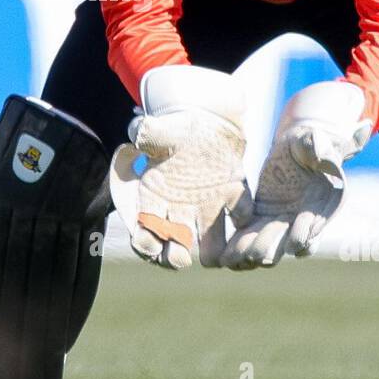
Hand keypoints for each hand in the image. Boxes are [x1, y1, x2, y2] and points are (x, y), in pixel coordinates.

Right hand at [109, 65, 253, 268]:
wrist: (203, 120)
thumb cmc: (174, 128)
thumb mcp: (158, 130)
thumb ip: (146, 134)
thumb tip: (136, 132)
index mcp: (154, 199)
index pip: (144, 235)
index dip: (146, 246)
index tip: (153, 246)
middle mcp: (180, 210)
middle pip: (174, 249)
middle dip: (175, 258)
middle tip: (181, 258)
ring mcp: (207, 206)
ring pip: (209, 242)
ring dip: (212, 251)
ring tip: (217, 257)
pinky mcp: (233, 194)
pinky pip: (240, 212)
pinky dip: (242, 215)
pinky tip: (241, 215)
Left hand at [220, 80, 371, 269]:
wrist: (295, 146)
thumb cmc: (309, 141)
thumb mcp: (315, 142)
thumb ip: (320, 149)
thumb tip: (323, 157)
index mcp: (322, 203)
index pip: (313, 223)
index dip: (304, 234)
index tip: (292, 244)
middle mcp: (304, 219)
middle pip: (286, 241)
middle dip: (271, 248)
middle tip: (255, 256)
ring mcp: (283, 220)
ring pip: (267, 243)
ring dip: (252, 252)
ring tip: (234, 260)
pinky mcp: (264, 216)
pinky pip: (251, 233)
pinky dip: (240, 244)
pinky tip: (225, 255)